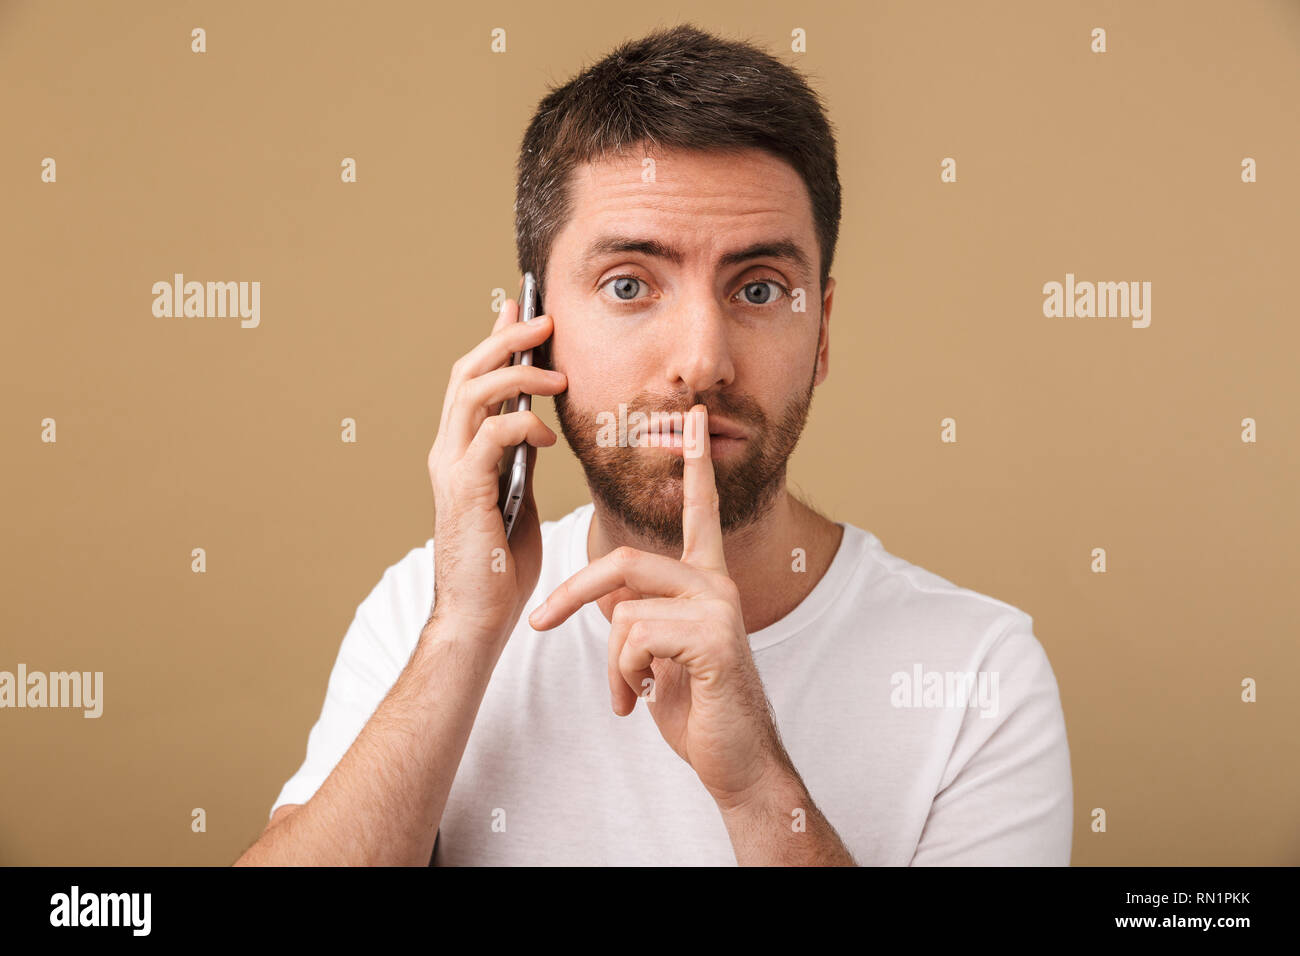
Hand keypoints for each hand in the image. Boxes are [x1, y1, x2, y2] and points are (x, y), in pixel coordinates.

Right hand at [425, 296, 566, 648]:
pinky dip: (522, 424)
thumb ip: (519, 462)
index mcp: (461, 452)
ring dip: (516, 372)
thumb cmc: (498, 569)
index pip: (475, 381)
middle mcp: (448, 452)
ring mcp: (451, 469)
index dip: (496, 342)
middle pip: (468, 373)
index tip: (521, 309)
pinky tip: (548, 435)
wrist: (478, 620)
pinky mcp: (463, 491)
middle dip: (506, 339)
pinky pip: (490, 436)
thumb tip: (536, 429)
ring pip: (472, 394)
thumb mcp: (518, 500)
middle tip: (542, 318)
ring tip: (556, 370)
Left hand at [529, 405, 787, 808]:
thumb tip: (609, 602)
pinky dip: (623, 676)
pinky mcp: (713, 639)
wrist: (736, 760)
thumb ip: (637, 615)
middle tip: (540, 623)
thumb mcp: (656, 653)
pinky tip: (643, 699)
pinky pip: (634, 638)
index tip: (689, 418)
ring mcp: (718, 608)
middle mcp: (716, 584)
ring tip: (628, 692)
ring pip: (622, 610)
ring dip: (610, 662)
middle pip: (623, 563)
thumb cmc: (697, 706)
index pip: (699, 511)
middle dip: (572, 595)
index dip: (693, 465)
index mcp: (706, 580)